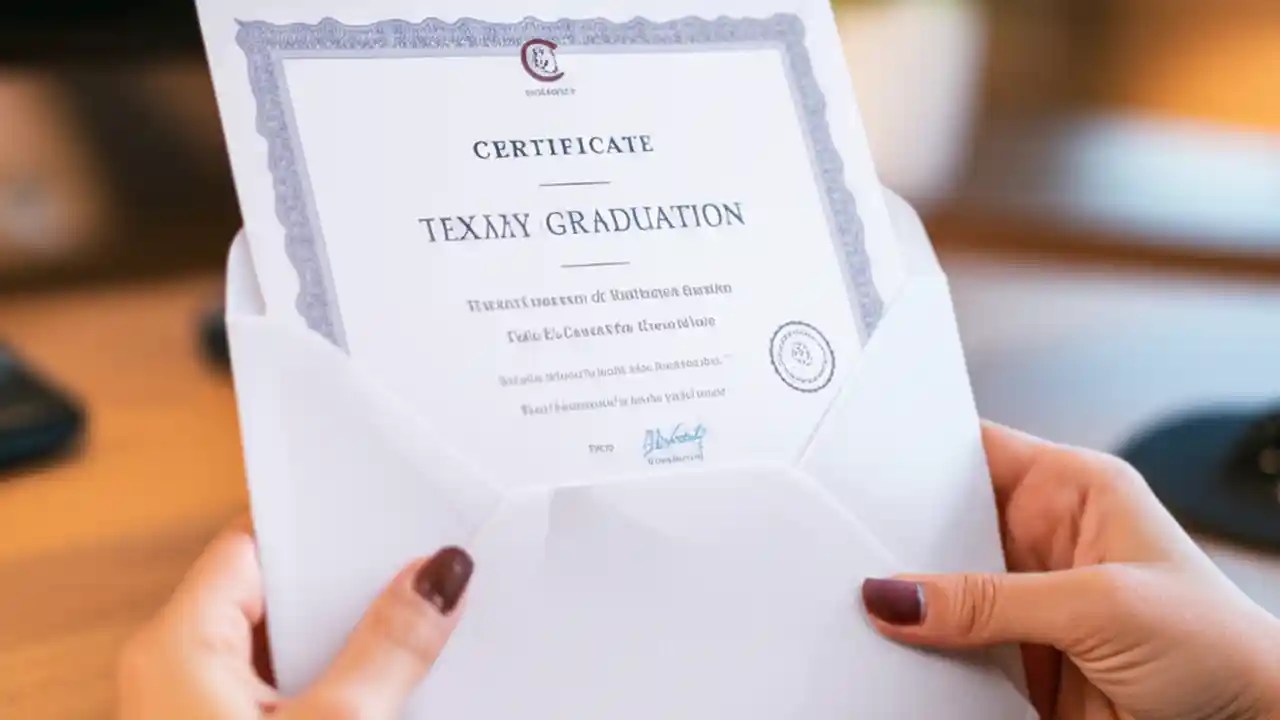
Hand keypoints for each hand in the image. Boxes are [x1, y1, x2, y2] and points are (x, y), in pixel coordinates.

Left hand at [118, 521, 473, 718]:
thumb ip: (392, 646)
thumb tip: (438, 576)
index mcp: (178, 646)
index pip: (256, 543)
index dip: (327, 532)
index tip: (393, 524)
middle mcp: (176, 670)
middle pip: (276, 596)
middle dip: (351, 595)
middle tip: (422, 586)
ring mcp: (197, 710)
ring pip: (288, 648)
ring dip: (350, 647)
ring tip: (411, 645)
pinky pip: (285, 692)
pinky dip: (334, 688)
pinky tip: (383, 697)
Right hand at [862, 422, 1279, 719]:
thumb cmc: (1219, 648)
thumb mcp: (1101, 606)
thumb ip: (991, 601)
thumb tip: (895, 597)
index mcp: (1072, 489)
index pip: (971, 450)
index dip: (913, 453)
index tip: (851, 464)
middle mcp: (1042, 539)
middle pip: (942, 524)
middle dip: (896, 538)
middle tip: (841, 547)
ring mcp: (1025, 601)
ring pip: (939, 591)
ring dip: (908, 604)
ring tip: (859, 605)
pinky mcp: (1016, 658)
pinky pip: (950, 648)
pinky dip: (922, 654)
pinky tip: (895, 653)